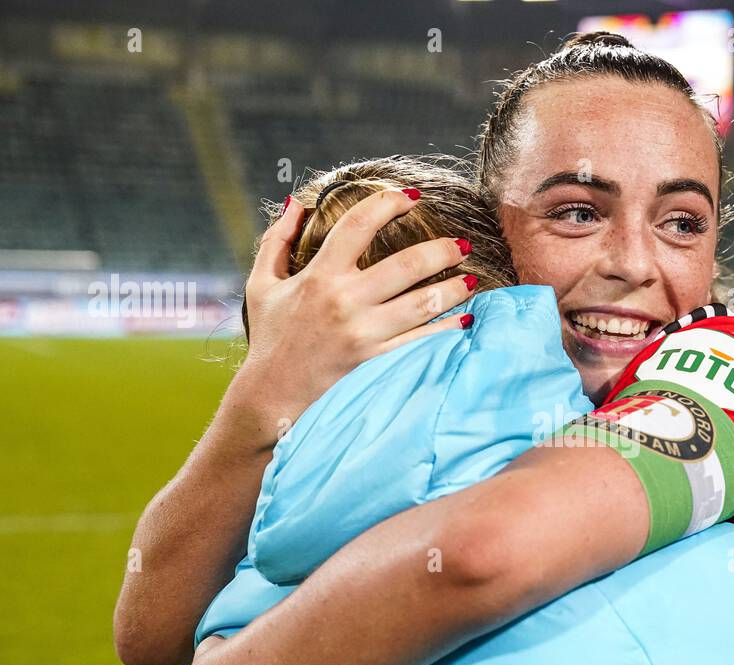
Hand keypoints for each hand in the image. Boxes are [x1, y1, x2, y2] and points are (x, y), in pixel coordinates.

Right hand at [234, 190, 477, 438]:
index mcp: (319, 276)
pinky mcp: (376, 363)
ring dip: (454, 289)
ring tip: (471, 279)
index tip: (412, 198)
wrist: (270, 397)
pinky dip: (448, 330)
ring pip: (422, 304)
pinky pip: (421, 342)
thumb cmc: (270, 339)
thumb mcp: (262, 285)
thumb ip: (277, 241)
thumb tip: (296, 203)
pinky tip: (466, 319)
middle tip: (462, 243)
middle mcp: (345, 302)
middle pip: (407, 264)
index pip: (359, 225)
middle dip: (442, 249)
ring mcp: (364, 335)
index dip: (389, 202)